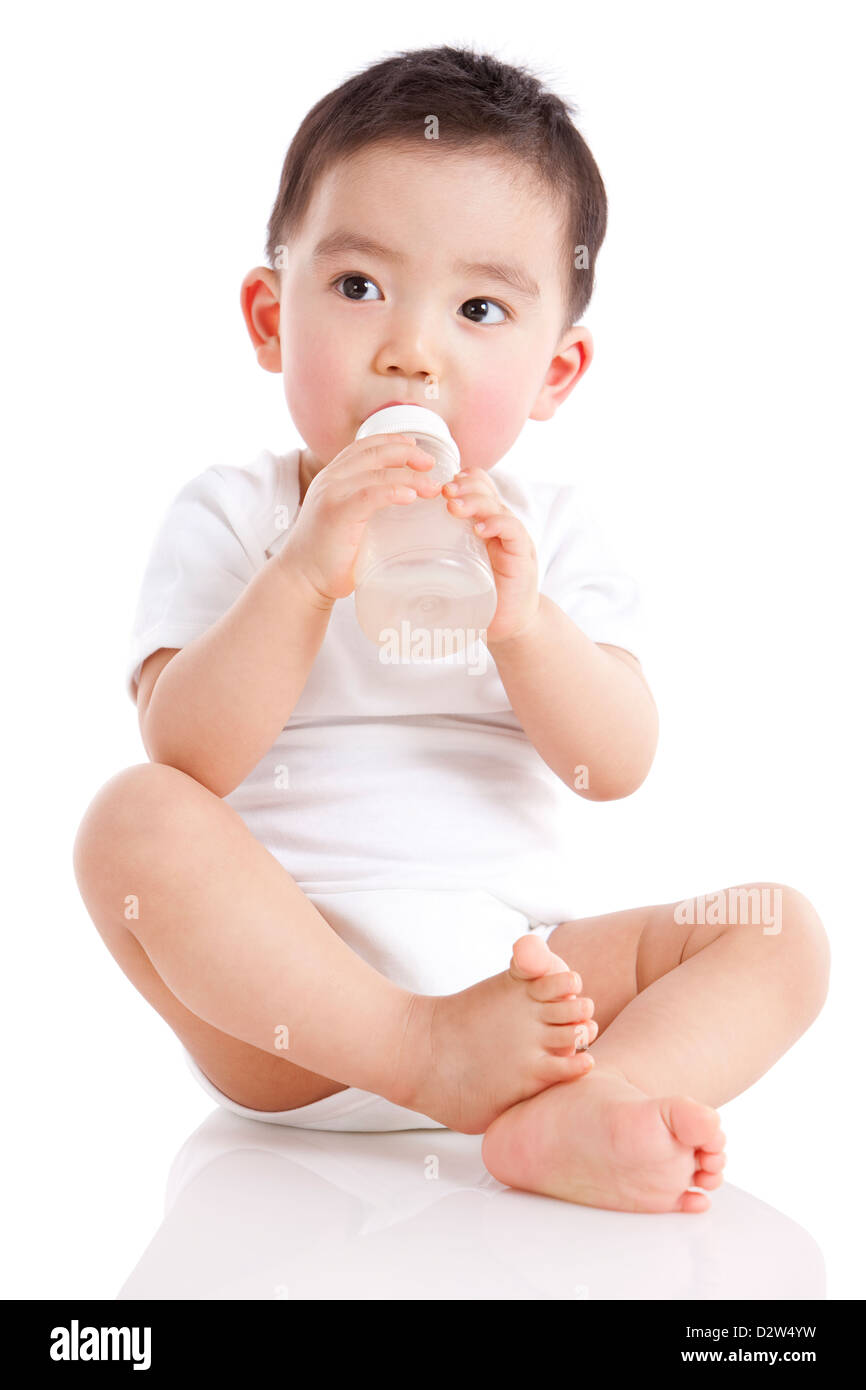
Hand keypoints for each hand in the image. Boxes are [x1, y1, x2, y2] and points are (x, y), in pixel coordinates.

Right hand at [277, 433, 440, 603]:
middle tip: (431, 464)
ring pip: (378, 473)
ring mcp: (332, 494)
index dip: (392, 441)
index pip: (364, 446)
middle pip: (375, 452)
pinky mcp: (337, 513)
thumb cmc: (329, 556)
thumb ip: (366, 507)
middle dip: (407, 454)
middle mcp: (330, 479)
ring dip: (410, 476)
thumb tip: (403, 507)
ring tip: (432, 487)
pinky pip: (370, 495)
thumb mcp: (347, 519)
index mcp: (333, 477)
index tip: (415, 448)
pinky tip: (411, 496)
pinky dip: (394, 492)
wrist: (301, 579)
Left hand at [441, 468, 539, 643]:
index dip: (457, 479)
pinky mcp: (521, 555)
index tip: (432, 481)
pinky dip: (496, 524)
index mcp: (481, 522)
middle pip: (484, 489)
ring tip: (453, 506)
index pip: (475, 486)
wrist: (509, 626)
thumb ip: (427, 559)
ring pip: (496, 505)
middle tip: (442, 491)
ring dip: (474, 501)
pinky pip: (512, 530)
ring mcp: (512, 538)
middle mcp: (498, 524)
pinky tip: (479, 529)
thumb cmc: (475, 598)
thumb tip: (379, 556)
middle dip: (462, 485)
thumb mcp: (449, 571)